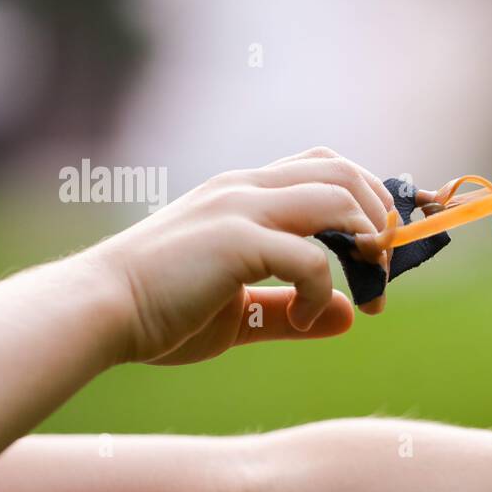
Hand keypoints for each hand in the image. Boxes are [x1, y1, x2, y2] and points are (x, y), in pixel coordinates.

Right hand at [91, 147, 397, 364]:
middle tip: (384, 272)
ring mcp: (241, 208)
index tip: (394, 243)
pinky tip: (303, 322)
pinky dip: (322, 293)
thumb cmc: (161, 314)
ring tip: (364, 295)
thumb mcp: (245, 314)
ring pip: (339, 200)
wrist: (98, 314)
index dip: (371, 198)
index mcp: (245, 194)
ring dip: (366, 247)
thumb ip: (297, 308)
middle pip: (344, 172)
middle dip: (381, 218)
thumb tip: (351, 315)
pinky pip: (311, 258)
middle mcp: (247, 189)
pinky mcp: (235, 239)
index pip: (327, 169)